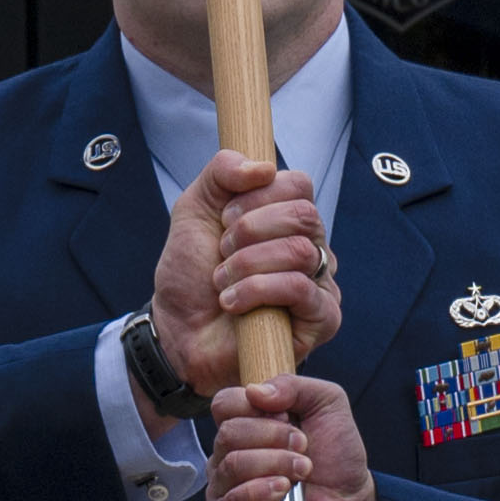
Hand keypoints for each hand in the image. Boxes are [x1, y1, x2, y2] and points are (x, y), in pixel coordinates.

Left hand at [145, 151, 339, 410]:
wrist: (177, 334)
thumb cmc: (191, 278)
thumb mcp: (194, 210)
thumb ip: (221, 172)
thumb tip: (262, 167)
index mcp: (287, 220)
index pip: (299, 184)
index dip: (257, 197)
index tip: (224, 220)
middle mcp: (310, 249)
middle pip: (304, 215)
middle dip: (249, 231)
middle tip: (221, 252)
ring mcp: (319, 284)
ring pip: (299, 251)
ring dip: (247, 265)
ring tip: (222, 282)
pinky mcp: (321, 320)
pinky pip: (300, 289)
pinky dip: (258, 290)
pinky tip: (233, 304)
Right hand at [207, 371, 375, 500]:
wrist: (350, 500)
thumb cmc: (335, 456)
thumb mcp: (326, 404)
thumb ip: (294, 385)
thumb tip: (254, 391)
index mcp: (244, 423)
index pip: (224, 404)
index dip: (255, 408)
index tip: (288, 419)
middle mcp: (228, 453)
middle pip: (228, 433)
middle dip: (274, 438)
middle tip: (303, 448)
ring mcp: (224, 486)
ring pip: (232, 464)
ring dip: (276, 464)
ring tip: (302, 471)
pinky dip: (260, 492)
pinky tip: (283, 490)